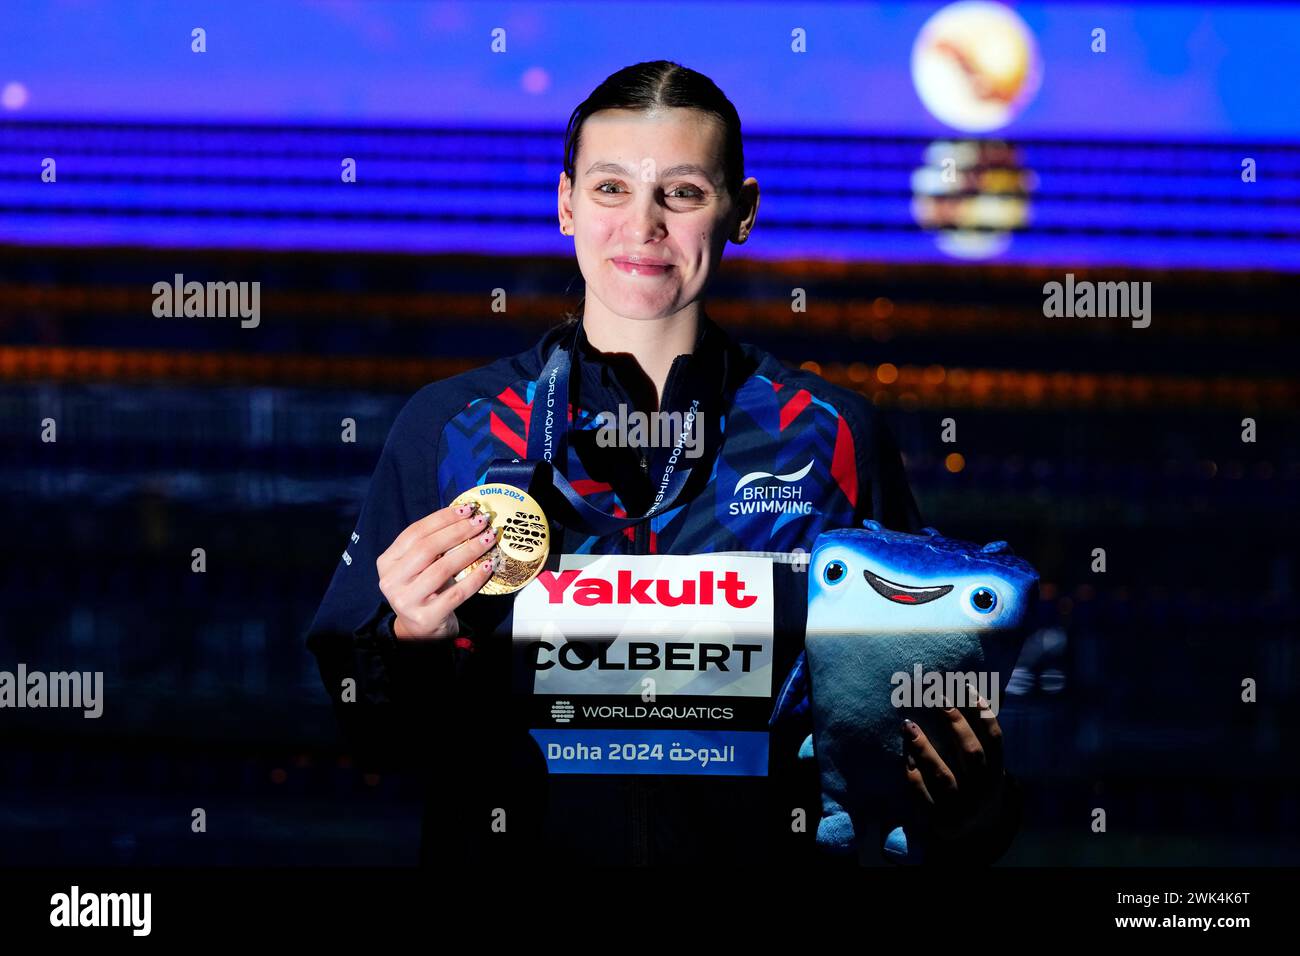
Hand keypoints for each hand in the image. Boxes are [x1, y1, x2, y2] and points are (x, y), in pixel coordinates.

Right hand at [377, 503, 498, 639]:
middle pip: (428, 548)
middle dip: (458, 531)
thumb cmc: (425, 591)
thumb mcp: (420, 567)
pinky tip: (488, 566)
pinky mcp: (425, 617)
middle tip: (482, 522)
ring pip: (442, 568)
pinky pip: (456, 593)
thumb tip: (466, 516)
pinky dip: (475, 578)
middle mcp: (391, 581)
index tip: (467, 509)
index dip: (442, 518)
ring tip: (488, 539)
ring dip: (470, 551)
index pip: (415, 533)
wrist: (420, 631)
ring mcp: (406, 601)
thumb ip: (433, 546)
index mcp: (387, 562)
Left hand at [900, 684, 1006, 846]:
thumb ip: (976, 736)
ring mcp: (962, 807)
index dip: (982, 711)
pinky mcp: (940, 820)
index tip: (964, 685)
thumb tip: (962, 688)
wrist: (974, 834)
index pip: (994, 738)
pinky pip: (924, 797)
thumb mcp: (985, 766)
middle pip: (972, 755)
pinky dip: (914, 776)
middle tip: (937, 697)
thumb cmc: (975, 785)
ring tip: (908, 725)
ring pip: (945, 777)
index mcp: (996, 773)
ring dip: (925, 750)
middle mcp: (982, 791)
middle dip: (955, 724)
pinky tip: (905, 757)